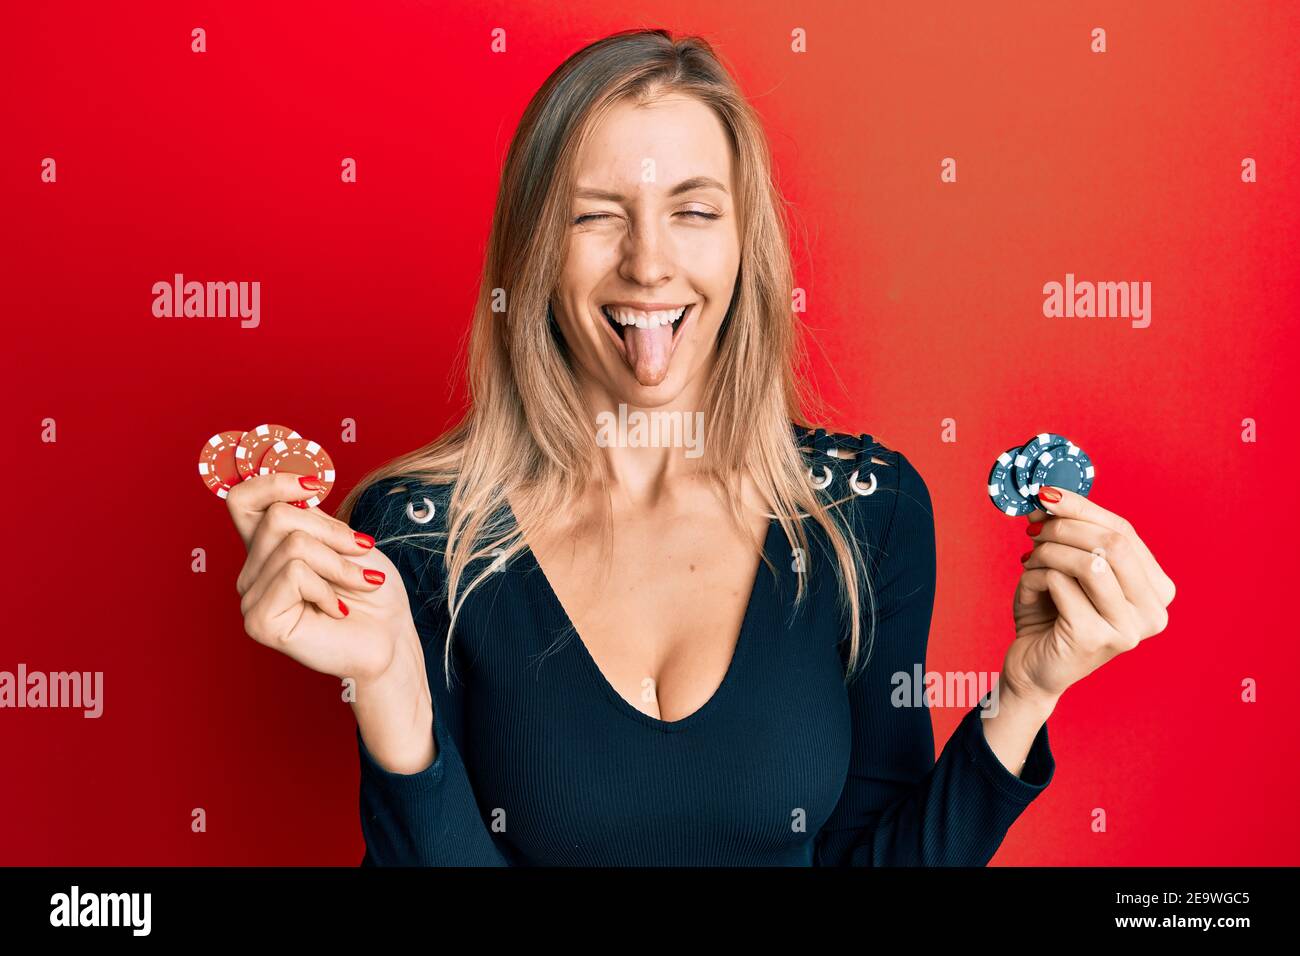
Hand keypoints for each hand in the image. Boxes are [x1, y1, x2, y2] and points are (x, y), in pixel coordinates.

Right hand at [226, 473, 420, 684]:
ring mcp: (251, 598)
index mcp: (267, 549)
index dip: (274, 482)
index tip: (315, 485)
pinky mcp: (259, 622)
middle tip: (358, 555)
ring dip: (338, 565)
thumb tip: (298, 487)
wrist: (391, 635)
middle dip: (332, 532)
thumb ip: (310, 518)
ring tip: (355, 587)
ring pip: (293, 545)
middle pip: (279, 516)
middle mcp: (251, 572)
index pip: (243, 499)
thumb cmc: (371, 591)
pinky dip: (328, 588)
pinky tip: (337, 610)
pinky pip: (295, 574)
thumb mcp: (344, 541)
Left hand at [1002, 485, 1175, 706]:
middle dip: (1066, 526)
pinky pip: (1062, 584)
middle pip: (1113, 543)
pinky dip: (1037, 576)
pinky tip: (1030, 589)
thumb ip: (1071, 535)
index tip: (1048, 494)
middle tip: (1034, 528)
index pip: (1125, 532)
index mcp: (1157, 591)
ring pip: (1090, 562)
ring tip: (1029, 559)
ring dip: (1049, 551)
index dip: (1083, 507)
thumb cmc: (1052, 616)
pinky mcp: (1095, 638)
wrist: (1033, 670)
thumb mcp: (1067, 568)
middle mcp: (1154, 612)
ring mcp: (1128, 629)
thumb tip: (1050, 496)